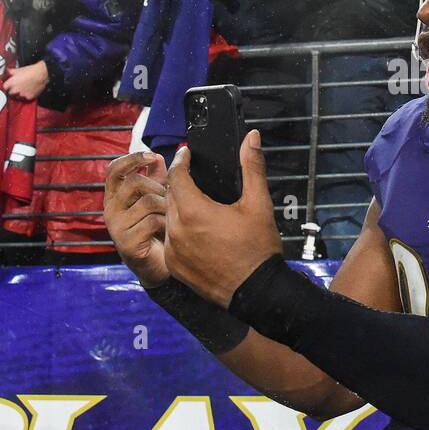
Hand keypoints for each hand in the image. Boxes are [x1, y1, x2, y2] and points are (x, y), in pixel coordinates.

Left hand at [4, 60, 48, 100]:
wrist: (41, 74)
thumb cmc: (31, 71)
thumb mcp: (18, 69)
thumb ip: (10, 72)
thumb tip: (7, 72)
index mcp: (11, 83)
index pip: (4, 87)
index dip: (6, 86)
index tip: (8, 85)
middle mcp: (16, 90)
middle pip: (9, 93)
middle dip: (11, 90)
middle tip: (15, 87)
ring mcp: (22, 94)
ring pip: (17, 97)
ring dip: (18, 94)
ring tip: (22, 89)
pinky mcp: (29, 97)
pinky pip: (25, 98)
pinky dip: (25, 96)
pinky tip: (27, 90)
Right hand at [104, 151, 170, 288]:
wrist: (156, 264)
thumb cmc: (156, 228)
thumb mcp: (155, 198)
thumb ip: (154, 177)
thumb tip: (156, 156)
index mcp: (115, 196)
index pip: (114, 169)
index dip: (132, 159)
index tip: (152, 156)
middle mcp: (111, 209)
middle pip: (134, 182)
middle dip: (159, 187)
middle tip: (169, 199)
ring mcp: (116, 227)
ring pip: (147, 202)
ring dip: (166, 207)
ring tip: (170, 217)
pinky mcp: (127, 243)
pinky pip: (152, 222)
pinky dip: (166, 223)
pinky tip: (168, 230)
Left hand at [164, 130, 283, 305]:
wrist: (256, 292)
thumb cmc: (258, 248)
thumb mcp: (259, 203)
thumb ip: (252, 167)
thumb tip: (252, 137)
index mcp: (193, 210)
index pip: (177, 176)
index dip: (181, 161)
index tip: (187, 154)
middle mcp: (176, 229)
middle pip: (171, 196)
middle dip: (181, 184)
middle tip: (196, 180)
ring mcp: (172, 250)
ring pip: (169, 218)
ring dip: (180, 209)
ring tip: (199, 208)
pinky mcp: (173, 266)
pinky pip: (170, 240)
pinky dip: (179, 232)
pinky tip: (198, 233)